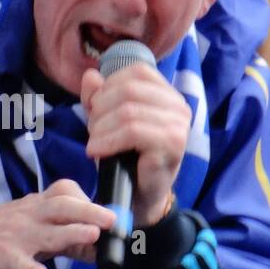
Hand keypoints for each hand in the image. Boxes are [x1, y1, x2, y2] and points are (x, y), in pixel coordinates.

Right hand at [0, 179, 115, 268]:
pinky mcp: (3, 254)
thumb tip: (100, 247)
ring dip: (70, 233)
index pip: (66, 194)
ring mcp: (17, 235)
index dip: (89, 202)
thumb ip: (66, 236)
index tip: (112, 216)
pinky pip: (17, 261)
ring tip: (91, 236)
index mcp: (40, 206)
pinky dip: (28, 267)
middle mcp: (31, 216)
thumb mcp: (35, 226)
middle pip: (62, 207)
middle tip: (112, 219)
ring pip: (46, 233)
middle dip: (88, 211)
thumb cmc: (6, 231)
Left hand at [81, 62, 189, 226]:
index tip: (94, 110)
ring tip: (94, 143)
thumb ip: (97, 97)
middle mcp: (179, 106)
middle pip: (129, 89)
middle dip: (101, 108)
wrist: (138, 197)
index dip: (108, 87)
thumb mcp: (106, 121)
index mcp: (167, 94)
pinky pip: (132, 131)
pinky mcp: (172, 144)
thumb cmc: (125, 157)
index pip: (136, 72)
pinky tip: (96, 151)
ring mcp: (179, 125)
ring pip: (128, 110)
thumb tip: (90, 76)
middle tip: (92, 131)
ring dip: (101, 127)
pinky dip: (107, 140)